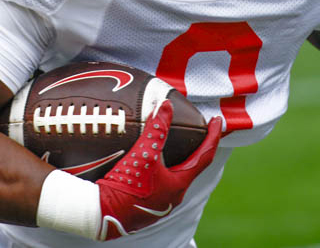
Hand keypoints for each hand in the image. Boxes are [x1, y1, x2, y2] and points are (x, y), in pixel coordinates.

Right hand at [95, 101, 223, 239]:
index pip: (204, 156)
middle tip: (199, 131)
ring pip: (175, 176)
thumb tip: (166, 106)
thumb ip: (156, 129)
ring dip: (178, 159)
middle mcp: (173, 195)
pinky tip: (150, 162)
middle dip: (197, 149)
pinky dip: (161, 168)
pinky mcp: (146, 204)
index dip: (213, 136)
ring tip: (176, 144)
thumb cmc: (125, 187)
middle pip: (191, 167)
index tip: (218, 121)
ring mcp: (160, 202)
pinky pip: (160, 182)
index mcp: (179, 184)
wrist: (102, 214)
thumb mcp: (143, 154)